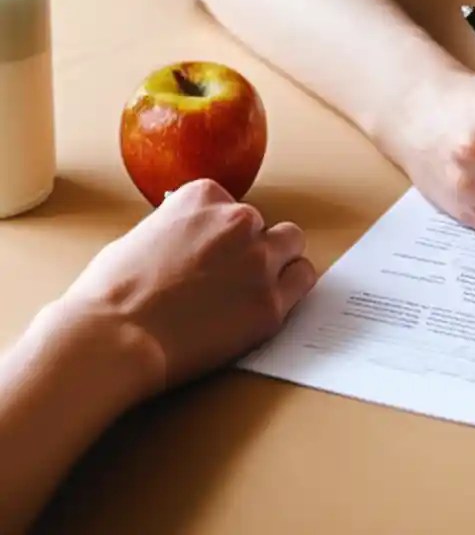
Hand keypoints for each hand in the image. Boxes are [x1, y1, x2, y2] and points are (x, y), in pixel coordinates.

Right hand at [47, 179, 315, 399]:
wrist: (116, 337)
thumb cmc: (111, 294)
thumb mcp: (139, 236)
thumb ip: (177, 229)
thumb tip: (187, 239)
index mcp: (203, 196)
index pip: (230, 206)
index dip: (219, 234)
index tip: (208, 254)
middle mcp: (238, 220)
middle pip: (265, 226)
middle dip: (250, 247)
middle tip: (228, 277)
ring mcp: (260, 261)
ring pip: (292, 245)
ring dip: (278, 262)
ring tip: (251, 289)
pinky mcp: (272, 302)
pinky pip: (302, 281)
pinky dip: (289, 290)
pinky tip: (265, 304)